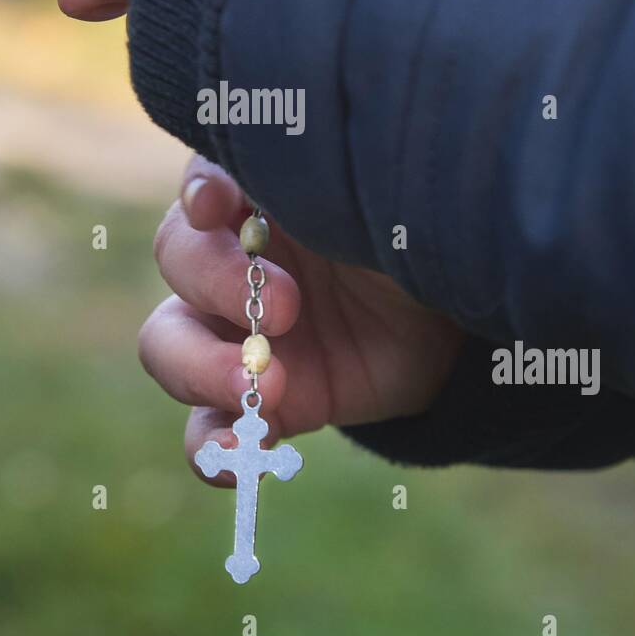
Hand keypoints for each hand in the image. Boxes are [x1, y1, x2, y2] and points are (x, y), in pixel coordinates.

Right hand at [140, 160, 464, 483]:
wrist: (467, 322)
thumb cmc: (422, 242)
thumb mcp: (393, 204)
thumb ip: (338, 193)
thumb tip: (291, 182)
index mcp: (264, 195)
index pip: (206, 182)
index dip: (201, 193)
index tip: (218, 207)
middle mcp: (234, 258)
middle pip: (177, 257)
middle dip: (216, 282)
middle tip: (287, 310)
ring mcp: (238, 331)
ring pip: (167, 344)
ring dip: (199, 367)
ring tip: (264, 388)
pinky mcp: (262, 400)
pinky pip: (208, 427)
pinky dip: (211, 446)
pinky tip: (236, 453)